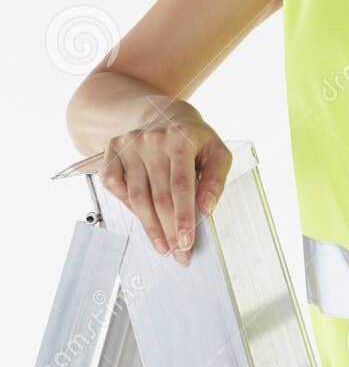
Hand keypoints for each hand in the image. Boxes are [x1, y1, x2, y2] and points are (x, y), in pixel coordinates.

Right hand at [99, 107, 232, 265]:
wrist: (163, 112)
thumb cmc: (194, 138)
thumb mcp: (217, 151)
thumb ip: (216, 179)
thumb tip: (206, 208)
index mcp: (180, 139)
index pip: (181, 186)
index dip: (183, 217)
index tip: (186, 241)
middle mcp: (152, 141)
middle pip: (159, 196)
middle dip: (169, 230)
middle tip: (178, 253)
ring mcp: (130, 145)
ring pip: (137, 196)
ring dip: (150, 226)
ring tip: (162, 246)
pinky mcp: (113, 150)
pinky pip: (115, 186)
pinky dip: (128, 206)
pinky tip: (143, 219)